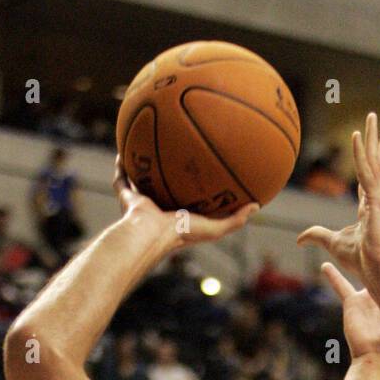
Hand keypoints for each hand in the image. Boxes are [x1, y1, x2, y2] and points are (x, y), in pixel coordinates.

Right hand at [113, 158, 258, 247]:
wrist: (152, 235)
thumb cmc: (183, 234)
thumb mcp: (215, 228)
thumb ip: (235, 219)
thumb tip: (257, 206)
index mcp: (178, 217)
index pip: (187, 202)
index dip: (192, 192)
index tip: (200, 177)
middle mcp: (159, 209)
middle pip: (163, 189)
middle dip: (167, 175)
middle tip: (174, 157)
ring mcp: (142, 203)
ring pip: (141, 182)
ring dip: (143, 167)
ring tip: (145, 146)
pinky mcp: (127, 197)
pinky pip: (122, 177)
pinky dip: (122, 164)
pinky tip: (125, 144)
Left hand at [296, 112, 379, 286]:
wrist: (377, 271)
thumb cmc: (362, 261)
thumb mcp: (332, 243)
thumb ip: (317, 236)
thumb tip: (299, 238)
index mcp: (372, 205)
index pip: (371, 174)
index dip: (372, 156)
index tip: (376, 141)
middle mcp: (379, 197)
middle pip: (377, 161)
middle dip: (378, 138)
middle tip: (377, 118)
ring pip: (375, 159)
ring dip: (373, 136)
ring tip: (373, 117)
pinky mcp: (379, 200)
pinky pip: (367, 170)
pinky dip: (361, 152)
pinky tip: (357, 135)